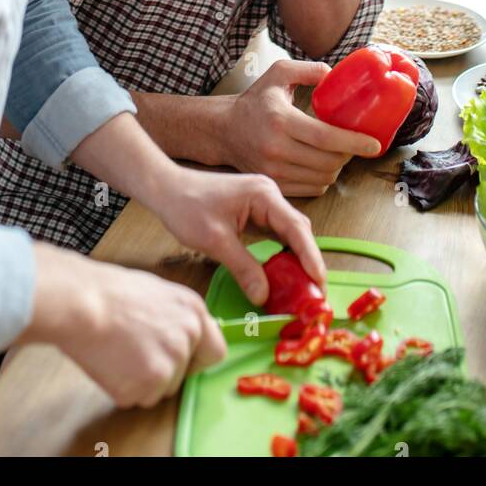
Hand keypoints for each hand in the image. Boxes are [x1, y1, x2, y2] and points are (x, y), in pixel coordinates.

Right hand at [26, 244, 226, 407]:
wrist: (83, 304)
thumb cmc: (111, 293)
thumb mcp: (158, 293)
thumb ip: (178, 317)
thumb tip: (184, 335)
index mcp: (194, 312)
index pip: (215, 352)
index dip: (196, 359)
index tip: (181, 360)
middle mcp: (187, 339)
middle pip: (183, 375)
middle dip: (162, 370)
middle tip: (135, 352)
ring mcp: (169, 364)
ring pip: (160, 389)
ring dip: (142, 381)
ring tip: (120, 352)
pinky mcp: (146, 386)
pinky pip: (137, 398)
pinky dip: (123, 388)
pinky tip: (111, 362)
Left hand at [151, 163, 328, 303]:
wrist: (166, 188)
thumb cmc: (187, 207)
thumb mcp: (215, 241)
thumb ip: (243, 268)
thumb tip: (264, 296)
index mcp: (264, 195)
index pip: (296, 228)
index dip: (310, 255)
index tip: (319, 281)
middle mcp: (268, 195)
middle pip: (297, 229)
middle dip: (307, 260)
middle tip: (314, 291)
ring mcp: (262, 202)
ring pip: (288, 233)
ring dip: (296, 258)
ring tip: (303, 287)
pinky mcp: (254, 211)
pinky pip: (275, 233)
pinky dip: (281, 253)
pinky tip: (283, 272)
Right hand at [219, 60, 380, 196]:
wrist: (222, 130)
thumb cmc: (254, 100)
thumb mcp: (278, 73)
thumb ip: (308, 70)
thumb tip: (335, 75)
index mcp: (281, 120)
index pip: (326, 137)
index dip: (354, 142)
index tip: (374, 144)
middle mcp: (276, 148)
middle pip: (328, 161)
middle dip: (349, 155)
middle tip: (355, 144)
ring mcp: (273, 170)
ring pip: (322, 178)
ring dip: (337, 168)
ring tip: (338, 153)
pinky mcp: (273, 183)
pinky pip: (311, 189)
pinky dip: (323, 179)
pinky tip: (322, 164)